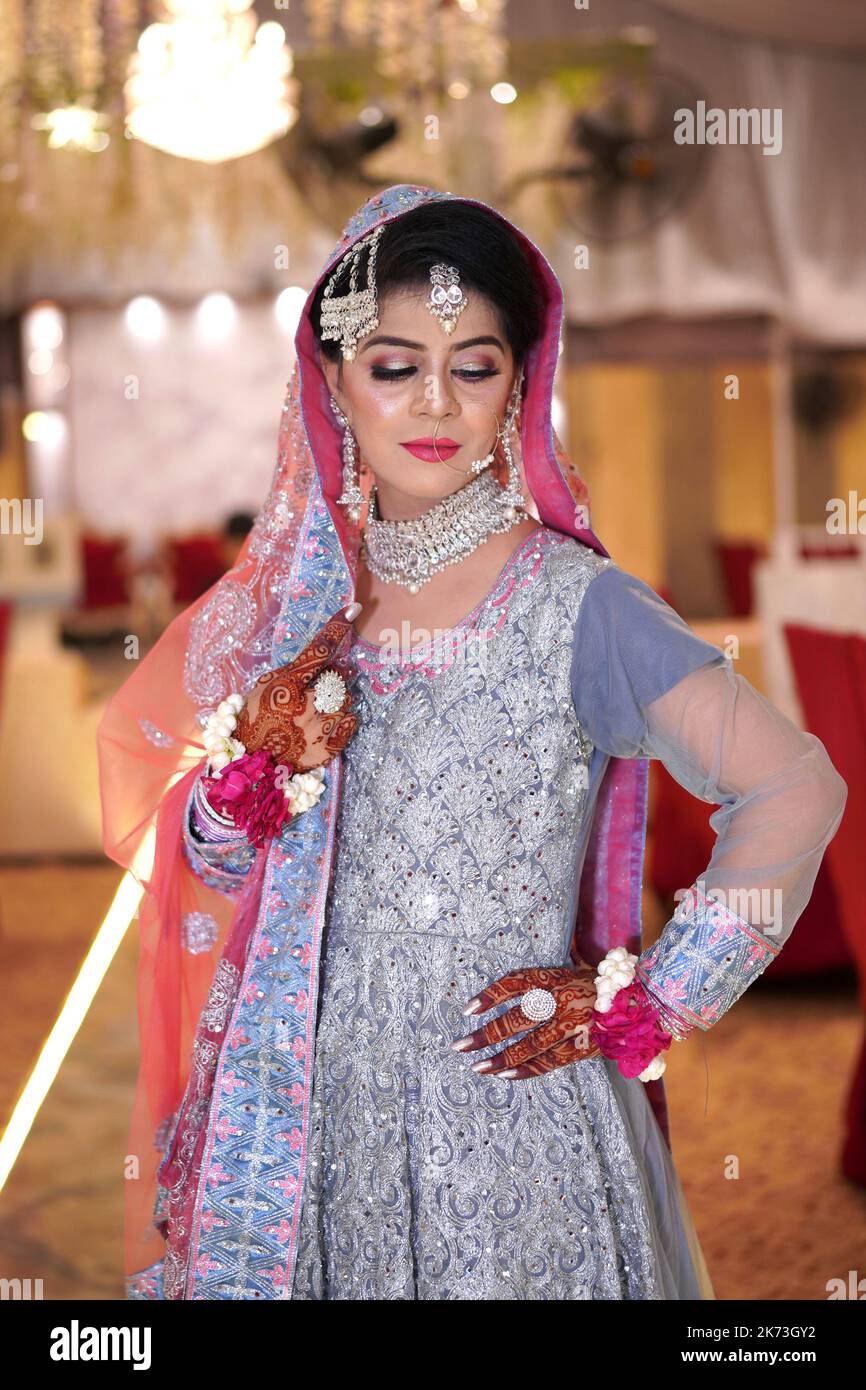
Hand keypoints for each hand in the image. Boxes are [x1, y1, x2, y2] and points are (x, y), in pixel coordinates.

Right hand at [233, 606, 358, 772]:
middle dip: (333, 678)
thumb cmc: (258, 716)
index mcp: (284, 686)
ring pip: (347, 699)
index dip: (337, 627)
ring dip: (337, 700)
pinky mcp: (327, 748)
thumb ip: (297, 671)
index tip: (354, 608)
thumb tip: (334, 657)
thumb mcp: (267, 685)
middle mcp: (303, 706)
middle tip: (317, 689)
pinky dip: (343, 718)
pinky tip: (324, 723)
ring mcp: (317, 729)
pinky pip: (351, 721)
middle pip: (338, 676)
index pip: (318, 650)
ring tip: (316, 710)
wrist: (252, 763)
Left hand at [451, 958, 600, 1079]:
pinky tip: (506, 1076)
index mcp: (557, 977)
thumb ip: (548, 973)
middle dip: (485, 1034)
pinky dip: (527, 1070)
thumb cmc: (602, 984)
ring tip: (478, 1067)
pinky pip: (550, 1061)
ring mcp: (572, 1025)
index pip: (515, 983)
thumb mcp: (575, 968)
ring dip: (501, 1058)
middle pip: (516, 1019)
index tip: (468, 1008)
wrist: (643, 1000)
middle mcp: (561, 1000)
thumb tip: (521, 970)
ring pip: (530, 1045)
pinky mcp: (583, 1047)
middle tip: (460, 1045)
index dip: (490, 996)